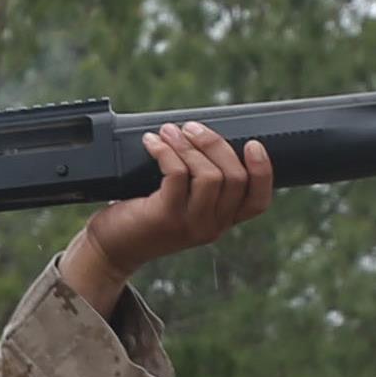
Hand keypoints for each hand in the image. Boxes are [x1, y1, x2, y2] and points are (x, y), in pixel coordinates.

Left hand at [62, 128, 269, 309]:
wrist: (112, 248)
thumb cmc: (146, 217)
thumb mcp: (183, 204)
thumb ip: (200, 182)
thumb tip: (204, 136)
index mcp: (222, 222)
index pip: (258, 202)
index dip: (263, 172)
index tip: (252, 144)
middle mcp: (212, 227)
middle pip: (235, 178)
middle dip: (215, 144)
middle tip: (191, 128)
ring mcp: (191, 224)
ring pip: (209, 175)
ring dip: (188, 145)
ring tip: (168, 132)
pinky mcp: (166, 217)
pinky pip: (177, 173)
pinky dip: (166, 151)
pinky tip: (152, 142)